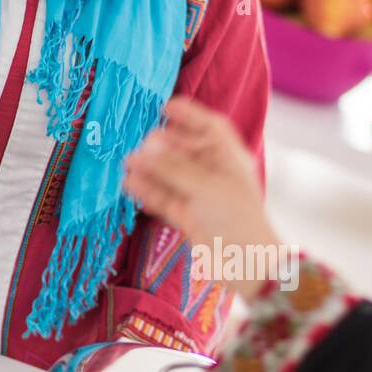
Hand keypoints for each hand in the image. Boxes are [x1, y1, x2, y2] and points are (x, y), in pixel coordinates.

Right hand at [124, 98, 286, 303]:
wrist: (245, 264)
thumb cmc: (235, 217)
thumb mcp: (204, 185)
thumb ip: (171, 166)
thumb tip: (143, 148)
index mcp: (229, 157)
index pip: (209, 127)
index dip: (189, 115)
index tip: (164, 107)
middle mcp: (214, 173)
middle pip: (184, 150)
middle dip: (161, 145)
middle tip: (137, 141)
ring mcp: (200, 196)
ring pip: (170, 176)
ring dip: (149, 169)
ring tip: (125, 163)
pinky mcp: (188, 216)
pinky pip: (164, 198)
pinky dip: (148, 191)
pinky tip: (129, 183)